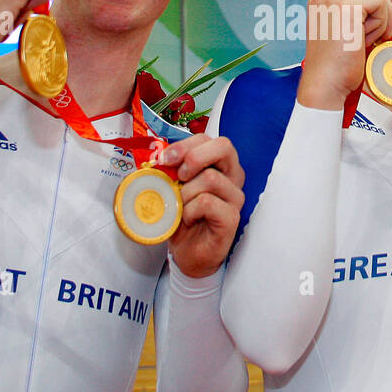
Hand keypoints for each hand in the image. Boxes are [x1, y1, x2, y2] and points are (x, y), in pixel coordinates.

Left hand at [157, 135, 244, 278]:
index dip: (185, 145)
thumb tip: (157, 157)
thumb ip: (170, 170)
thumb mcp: (173, 187)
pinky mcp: (232, 216)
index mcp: (219, 165)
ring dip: (185, 193)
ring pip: (210, 178)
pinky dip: (190, 210)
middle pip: (223, 147)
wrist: (187, 252)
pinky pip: (207, 202)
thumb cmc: (182, 217)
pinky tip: (189, 219)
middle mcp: (232, 177)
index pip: (209, 139)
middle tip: (179, 175)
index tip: (165, 158)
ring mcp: (235, 197)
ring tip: (181, 207)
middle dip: (194, 157)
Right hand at [297, 0, 391, 109]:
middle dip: (383, 11)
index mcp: (321, 0)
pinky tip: (366, 42)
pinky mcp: (345, 7)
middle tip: (381, 36)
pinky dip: (381, 23)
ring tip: (367, 41)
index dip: (379, 7)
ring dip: (382, 19)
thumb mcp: (349, 35)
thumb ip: (364, 18)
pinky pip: (379, 3)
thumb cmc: (337, 67)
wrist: (325, 86)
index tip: (384, 30)